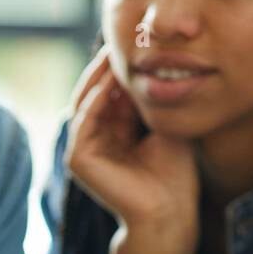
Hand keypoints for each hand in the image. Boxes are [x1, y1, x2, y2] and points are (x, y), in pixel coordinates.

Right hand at [66, 50, 199, 253]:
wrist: (169, 210)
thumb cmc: (174, 174)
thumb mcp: (161, 125)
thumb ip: (144, 99)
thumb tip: (138, 65)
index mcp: (113, 135)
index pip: (110, 94)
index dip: (118, 70)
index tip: (132, 45)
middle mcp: (95, 142)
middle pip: (93, 95)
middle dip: (104, 70)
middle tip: (118, 43)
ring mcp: (83, 152)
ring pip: (84, 103)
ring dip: (98, 79)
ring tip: (112, 56)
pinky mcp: (78, 160)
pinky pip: (84, 120)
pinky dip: (95, 100)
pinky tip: (110, 82)